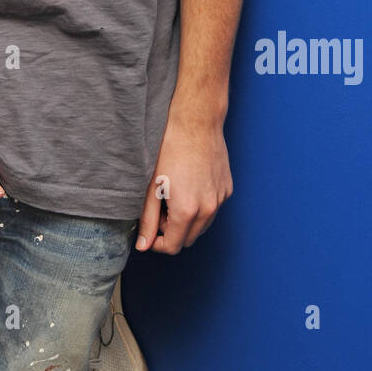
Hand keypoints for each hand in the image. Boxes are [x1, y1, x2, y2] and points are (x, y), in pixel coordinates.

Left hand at [135, 110, 232, 253]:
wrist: (196, 124)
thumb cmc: (170, 150)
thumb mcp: (152, 187)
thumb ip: (149, 220)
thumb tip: (143, 246)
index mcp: (187, 211)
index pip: (173, 246)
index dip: (158, 244)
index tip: (150, 233)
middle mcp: (208, 210)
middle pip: (188, 239)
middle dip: (172, 232)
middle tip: (161, 208)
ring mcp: (221, 200)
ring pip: (202, 226)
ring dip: (187, 221)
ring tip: (175, 195)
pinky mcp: (228, 190)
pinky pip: (213, 210)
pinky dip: (201, 207)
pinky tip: (190, 186)